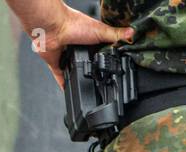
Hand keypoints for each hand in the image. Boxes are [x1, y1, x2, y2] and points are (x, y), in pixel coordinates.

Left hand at [8, 1, 133, 86]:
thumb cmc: (74, 24)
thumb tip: (132, 33)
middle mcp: (79, 48)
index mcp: (90, 39)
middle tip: (103, 80)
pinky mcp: (57, 63)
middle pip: (88, 62)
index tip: (115, 67)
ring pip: (75, 70)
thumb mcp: (100, 31)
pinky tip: (70, 92)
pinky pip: (61, 77)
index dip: (107, 58)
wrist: (53, 28)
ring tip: (89, 88)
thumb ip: (115, 35)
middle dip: (93, 69)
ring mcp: (67, 56)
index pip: (101, 51)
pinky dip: (64, 84)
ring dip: (80, 76)